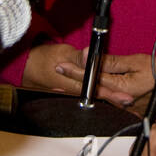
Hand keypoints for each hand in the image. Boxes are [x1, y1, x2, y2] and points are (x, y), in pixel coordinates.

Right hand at [20, 43, 137, 106]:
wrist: (27, 66)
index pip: (97, 89)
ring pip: (92, 97)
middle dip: (114, 100)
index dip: (113, 94)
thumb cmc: (43, 58)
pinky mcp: (68, 91)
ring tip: (122, 102)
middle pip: (97, 96)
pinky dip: (96, 96)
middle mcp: (72, 91)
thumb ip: (79, 57)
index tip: (126, 97)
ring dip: (107, 99)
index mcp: (73, 83)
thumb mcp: (62, 53)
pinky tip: (106, 98)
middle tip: (129, 102)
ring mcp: (70, 93)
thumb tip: (89, 54)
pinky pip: (84, 95)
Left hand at [52, 49, 155, 111]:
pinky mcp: (123, 103)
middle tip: (58, 71)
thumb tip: (89, 55)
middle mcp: (116, 98)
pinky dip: (92, 90)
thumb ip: (110, 61)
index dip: (74, 71)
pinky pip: (104, 95)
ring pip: (95, 93)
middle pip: (89, 88)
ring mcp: (120, 102)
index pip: (90, 78)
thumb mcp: (135, 62)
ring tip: (64, 79)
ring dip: (79, 85)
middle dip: (72, 79)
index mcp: (118, 87)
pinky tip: (85, 86)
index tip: (61, 66)